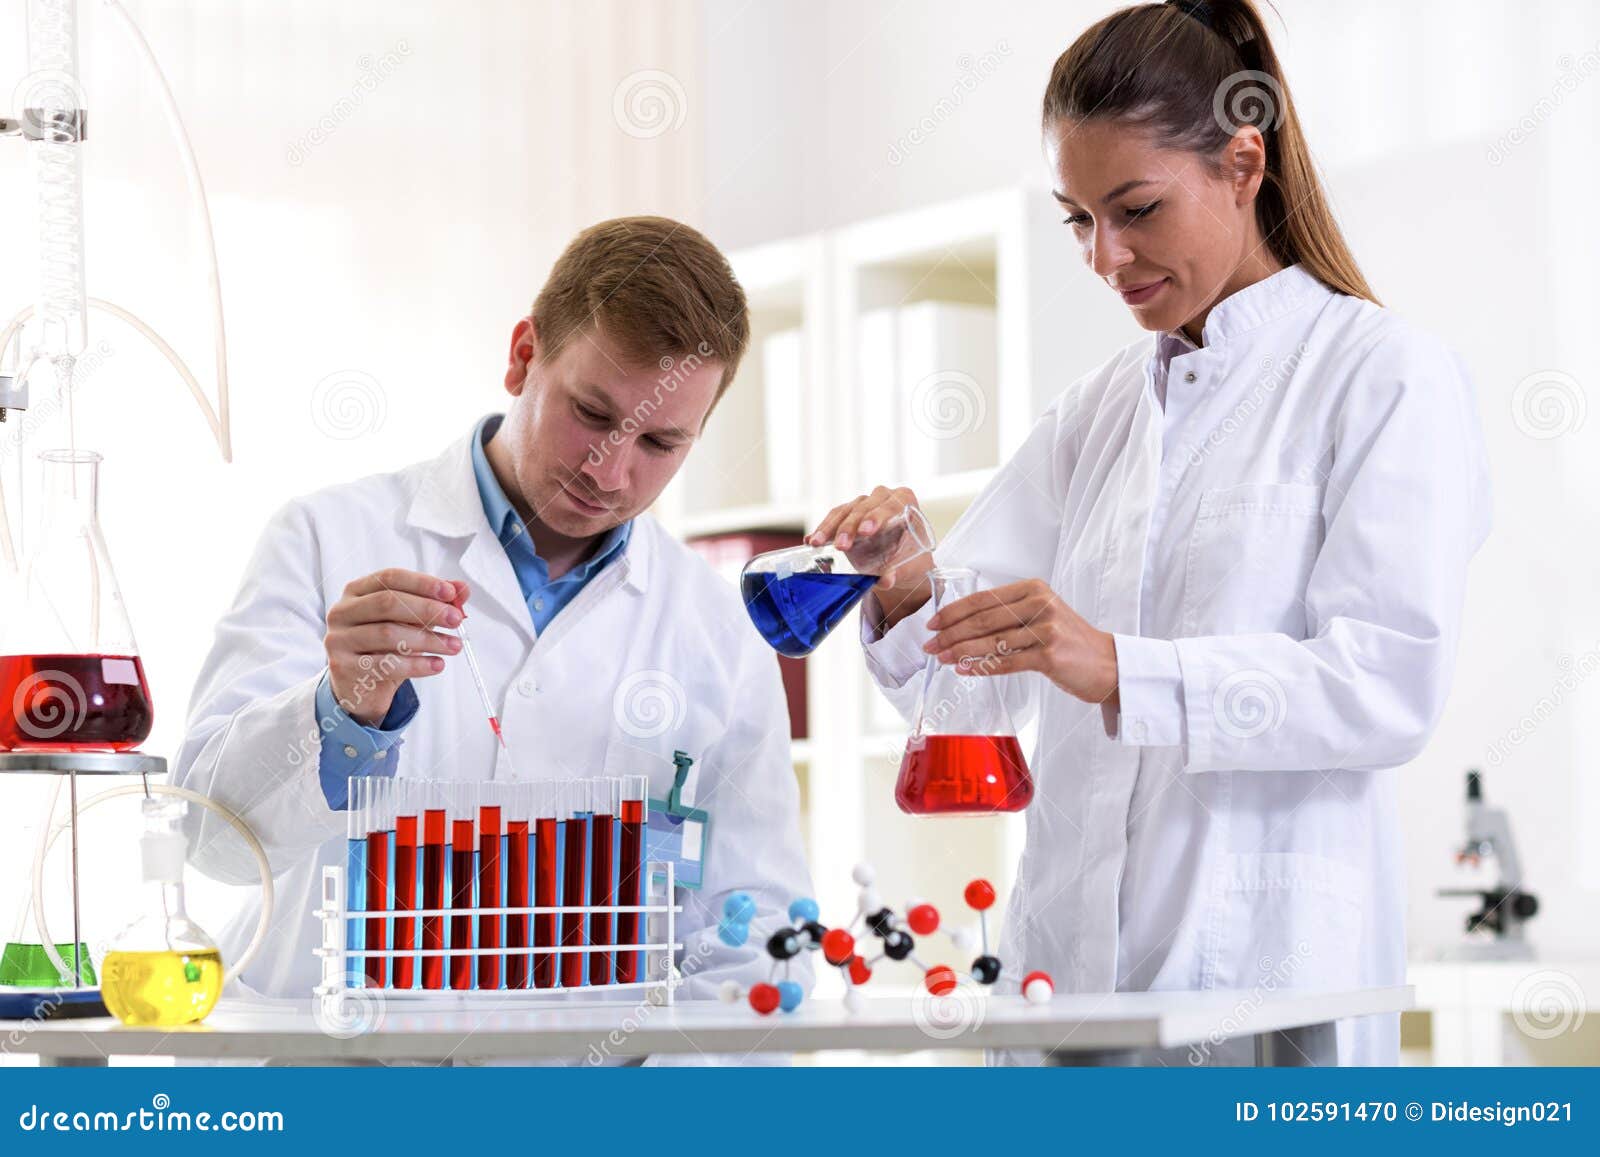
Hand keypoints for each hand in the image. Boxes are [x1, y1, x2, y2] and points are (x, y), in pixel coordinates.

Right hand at [325, 568, 471, 725]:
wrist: (358, 685)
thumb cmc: (384, 645)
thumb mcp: (408, 621)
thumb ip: (432, 602)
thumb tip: (462, 588)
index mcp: (357, 591)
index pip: (390, 578)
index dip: (422, 583)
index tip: (451, 593)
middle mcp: (342, 611)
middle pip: (387, 603)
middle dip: (427, 610)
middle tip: (456, 619)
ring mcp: (339, 639)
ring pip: (388, 634)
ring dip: (427, 640)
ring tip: (453, 646)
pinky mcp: (343, 667)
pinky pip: (385, 664)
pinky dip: (417, 665)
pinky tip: (437, 664)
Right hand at [809, 485, 933, 631]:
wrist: (903, 561)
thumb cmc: (911, 559)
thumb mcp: (909, 566)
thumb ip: (898, 572)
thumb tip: (886, 581)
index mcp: (905, 501)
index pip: (890, 505)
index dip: (877, 517)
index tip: (866, 532)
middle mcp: (883, 496)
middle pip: (863, 507)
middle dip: (850, 527)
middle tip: (841, 546)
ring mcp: (864, 503)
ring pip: (845, 511)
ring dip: (830, 528)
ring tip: (817, 543)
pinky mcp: (848, 513)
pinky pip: (834, 517)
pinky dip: (823, 529)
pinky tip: (811, 541)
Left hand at [921, 578, 1118, 705]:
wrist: (1107, 664)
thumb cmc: (1069, 641)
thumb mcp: (1041, 614)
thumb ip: (1008, 614)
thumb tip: (961, 624)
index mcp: (1034, 589)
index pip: (983, 599)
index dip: (953, 611)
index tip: (932, 623)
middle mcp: (1040, 604)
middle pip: (983, 620)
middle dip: (950, 633)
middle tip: (930, 645)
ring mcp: (1046, 629)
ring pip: (991, 641)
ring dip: (960, 651)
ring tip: (942, 658)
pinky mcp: (1050, 655)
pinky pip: (1006, 662)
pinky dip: (981, 667)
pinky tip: (964, 670)